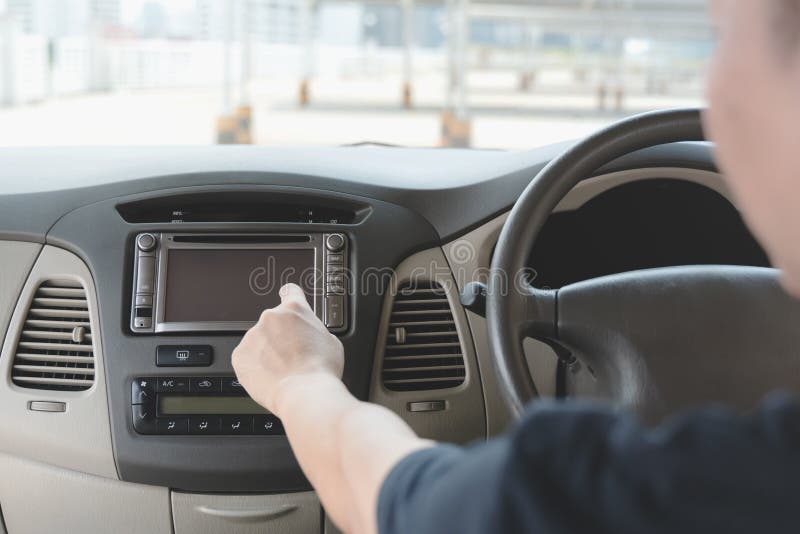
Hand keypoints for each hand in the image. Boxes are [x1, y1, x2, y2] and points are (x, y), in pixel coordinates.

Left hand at [232, 283, 343, 414]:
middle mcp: (270, 317)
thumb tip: (310, 336)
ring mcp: (252, 336)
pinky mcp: (240, 355)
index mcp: (295, 309)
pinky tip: (271, 377)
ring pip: (259, 342)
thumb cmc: (320, 369)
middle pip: (274, 323)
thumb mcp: (331, 341)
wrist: (304, 393)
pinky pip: (247, 358)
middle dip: (281, 337)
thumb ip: (315, 330)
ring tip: (283, 371)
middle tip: (293, 356)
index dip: (289, 295)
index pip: (290, 291)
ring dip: (267, 352)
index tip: (286, 297)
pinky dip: (255, 366)